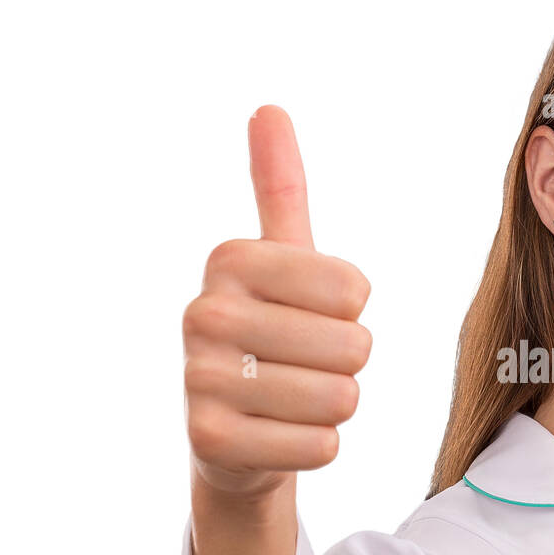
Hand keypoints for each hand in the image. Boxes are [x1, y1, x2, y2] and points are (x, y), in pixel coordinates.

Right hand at [183, 106, 370, 499]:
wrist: (234, 432)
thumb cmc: (274, 334)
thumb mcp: (281, 260)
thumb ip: (280, 188)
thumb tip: (268, 108)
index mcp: (229, 260)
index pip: (355, 291)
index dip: (351, 312)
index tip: (311, 315)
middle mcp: (203, 313)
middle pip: (354, 346)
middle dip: (346, 364)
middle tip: (304, 365)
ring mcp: (199, 379)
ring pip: (341, 398)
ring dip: (335, 406)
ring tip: (295, 399)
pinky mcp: (210, 442)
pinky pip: (321, 445)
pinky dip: (317, 446)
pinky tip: (281, 436)